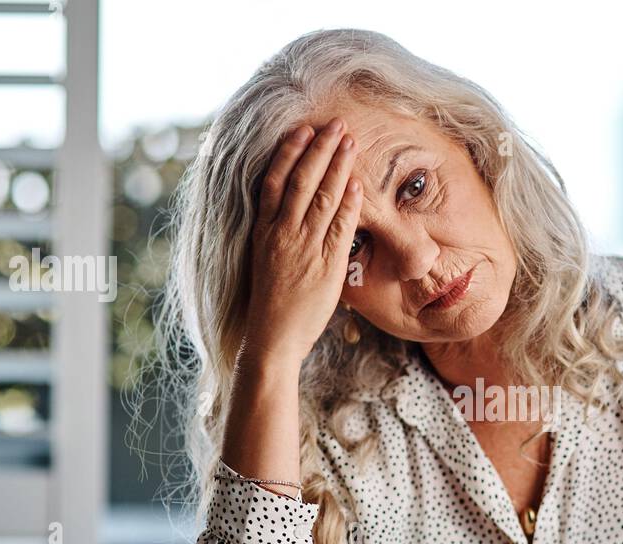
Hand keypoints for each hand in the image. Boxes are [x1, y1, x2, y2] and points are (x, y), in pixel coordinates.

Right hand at [242, 117, 361, 363]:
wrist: (272, 339)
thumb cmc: (271, 303)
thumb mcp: (268, 261)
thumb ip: (281, 235)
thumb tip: (297, 213)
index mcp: (264, 231)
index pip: (276, 181)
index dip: (290, 153)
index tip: (304, 131)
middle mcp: (282, 235)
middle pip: (302, 181)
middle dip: (320, 149)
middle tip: (336, 125)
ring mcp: (303, 249)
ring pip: (322, 198)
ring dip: (338, 167)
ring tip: (350, 143)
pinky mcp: (325, 266)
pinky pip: (339, 228)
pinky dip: (348, 203)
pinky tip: (357, 184)